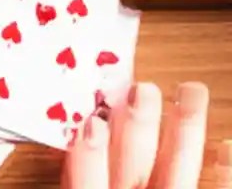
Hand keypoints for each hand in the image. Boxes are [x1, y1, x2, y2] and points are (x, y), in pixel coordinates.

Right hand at [63, 81, 226, 188]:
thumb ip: (77, 177)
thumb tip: (54, 148)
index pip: (87, 183)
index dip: (87, 153)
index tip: (90, 120)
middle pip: (134, 169)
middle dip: (138, 127)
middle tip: (142, 89)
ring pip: (179, 170)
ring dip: (185, 129)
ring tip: (190, 91)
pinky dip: (226, 170)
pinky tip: (226, 144)